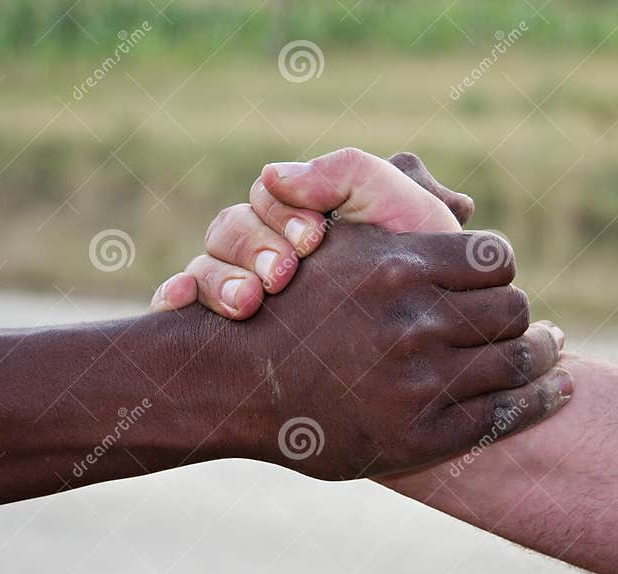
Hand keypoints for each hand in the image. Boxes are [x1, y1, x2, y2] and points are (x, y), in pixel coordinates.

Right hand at [149, 150, 474, 318]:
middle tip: (282, 275)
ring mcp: (248, 295)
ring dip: (216, 277)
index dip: (283, 213)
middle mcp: (270, 253)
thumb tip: (273, 175)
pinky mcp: (233, 339)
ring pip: (204, 266)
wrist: (443, 356)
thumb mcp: (403, 213)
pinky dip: (174, 296)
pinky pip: (185, 312)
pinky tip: (175, 305)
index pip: (269, 198)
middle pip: (229, 230)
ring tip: (246, 302)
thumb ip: (349, 174)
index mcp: (306, 220)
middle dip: (252, 247)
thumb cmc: (431, 281)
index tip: (315, 239)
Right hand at [174, 222, 567, 479]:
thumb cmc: (280, 305)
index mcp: (397, 266)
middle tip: (526, 322)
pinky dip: (543, 398)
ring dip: (542, 352)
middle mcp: (413, 322)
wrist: (233, 385)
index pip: (493, 259)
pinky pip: (505, 414)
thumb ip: (362, 190)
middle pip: (511, 309)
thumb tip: (441, 190)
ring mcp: (420, 382)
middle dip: (517, 314)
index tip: (495, 282)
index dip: (499, 271)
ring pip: (517, 359)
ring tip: (550, 349)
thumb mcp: (320, 237)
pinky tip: (561, 386)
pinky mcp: (423, 436)